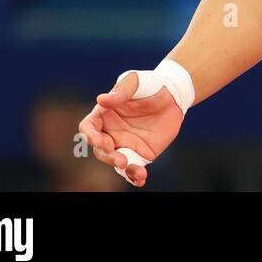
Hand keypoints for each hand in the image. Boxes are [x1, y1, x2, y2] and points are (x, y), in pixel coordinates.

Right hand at [78, 71, 184, 186]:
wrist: (174, 96)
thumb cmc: (150, 85)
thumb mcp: (136, 82)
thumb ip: (121, 91)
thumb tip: (101, 99)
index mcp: (104, 115)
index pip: (88, 128)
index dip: (89, 135)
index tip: (97, 140)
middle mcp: (110, 132)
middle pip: (100, 149)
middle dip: (107, 155)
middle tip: (119, 158)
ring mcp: (124, 145)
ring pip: (115, 162)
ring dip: (120, 167)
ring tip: (130, 167)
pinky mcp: (140, 154)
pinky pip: (133, 168)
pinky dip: (134, 176)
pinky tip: (141, 179)